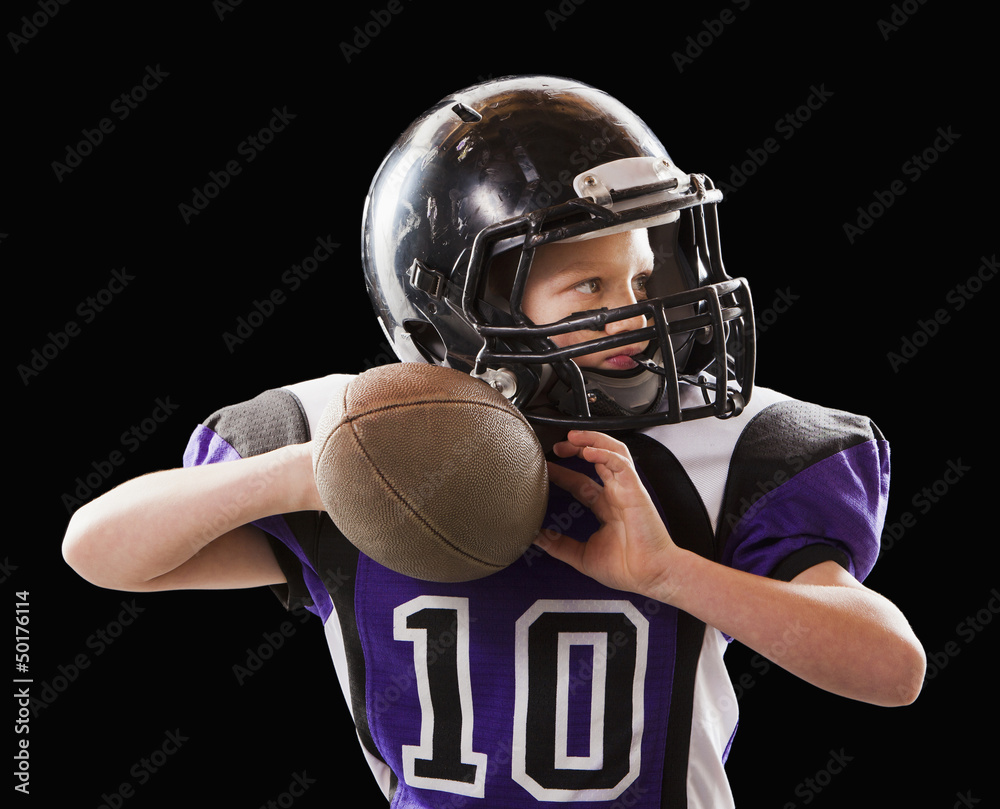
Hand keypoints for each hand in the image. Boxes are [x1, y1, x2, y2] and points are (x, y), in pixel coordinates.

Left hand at [536, 430, 680, 597]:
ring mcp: (626, 491)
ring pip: (612, 452)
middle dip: (577, 448)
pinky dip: (604, 454)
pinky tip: (588, 451)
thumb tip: (536, 538)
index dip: (563, 473)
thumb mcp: (583, 556)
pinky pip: (620, 464)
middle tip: (557, 446)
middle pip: (596, 460)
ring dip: (592, 440)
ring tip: (572, 437)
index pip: (581, 482)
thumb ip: (559, 545)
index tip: (546, 469)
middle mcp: (616, 495)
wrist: (652, 576)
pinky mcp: (635, 491)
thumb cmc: (628, 568)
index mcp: (606, 508)